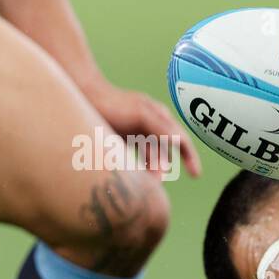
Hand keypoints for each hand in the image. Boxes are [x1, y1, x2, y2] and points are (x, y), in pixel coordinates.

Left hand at [87, 80, 202, 177]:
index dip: (191, 159)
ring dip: (150, 170)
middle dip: (163, 168)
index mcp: (161, 118)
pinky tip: (133, 176)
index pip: (182, 141)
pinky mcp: (121, 137)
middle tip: (155, 184)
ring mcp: (136, 132)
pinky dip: (137, 166)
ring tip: (145, 184)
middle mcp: (152, 125)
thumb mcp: (141, 114)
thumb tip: (181, 142)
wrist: (82, 94)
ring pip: (150, 157)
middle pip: (165, 152)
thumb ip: (162, 128)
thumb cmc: (113, 103)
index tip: (196, 176)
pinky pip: (135, 156)